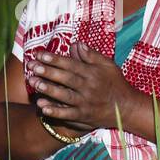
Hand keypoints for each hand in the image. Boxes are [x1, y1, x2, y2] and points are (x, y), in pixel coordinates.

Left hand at [30, 43, 145, 131]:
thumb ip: (91, 55)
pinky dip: (56, 112)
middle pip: (65, 78)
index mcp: (93, 73)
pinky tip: (43, 108)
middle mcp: (88, 87)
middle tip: (32, 66)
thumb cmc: (116, 83)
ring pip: (64, 96)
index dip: (55, 59)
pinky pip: (68, 115)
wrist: (127, 108)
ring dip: (48, 89)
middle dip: (47, 71)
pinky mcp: (84, 116)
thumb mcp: (107, 65)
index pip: (71, 64)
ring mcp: (86, 103)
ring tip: (33, 82)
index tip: (40, 54)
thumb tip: (76, 43)